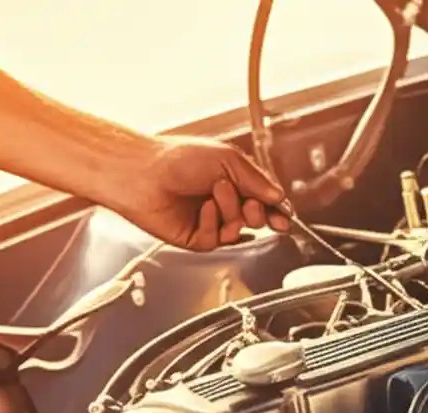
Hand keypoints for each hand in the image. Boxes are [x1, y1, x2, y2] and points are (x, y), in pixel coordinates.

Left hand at [112, 135, 291, 251]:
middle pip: (256, 219)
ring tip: (215, 194)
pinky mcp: (194, 237)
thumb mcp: (228, 160)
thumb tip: (279, 197)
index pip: (264, 200)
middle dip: (257, 212)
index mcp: (233, 180)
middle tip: (250, 203)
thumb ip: (257, 181)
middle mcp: (222, 202)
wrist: (143, 173)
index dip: (277, 210)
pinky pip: (214, 240)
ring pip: (236, 231)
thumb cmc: (178, 158)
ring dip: (230, 212)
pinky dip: (211, 223)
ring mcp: (209, 221)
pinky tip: (202, 208)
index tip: (284, 216)